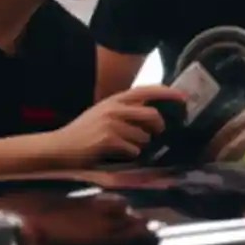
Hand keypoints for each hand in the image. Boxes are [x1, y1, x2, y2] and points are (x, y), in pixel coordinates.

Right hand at [48, 85, 186, 165]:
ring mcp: (111, 123)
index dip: (167, 93)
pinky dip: (129, 154)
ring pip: (144, 136)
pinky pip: (133, 149)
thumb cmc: (84, 132)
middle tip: (157, 134)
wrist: (60, 147)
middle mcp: (114, 108)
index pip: (146, 90)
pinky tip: (117, 154)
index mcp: (114, 100)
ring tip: (125, 147)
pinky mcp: (108, 140)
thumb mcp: (103, 114)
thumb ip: (125, 111)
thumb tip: (153, 114)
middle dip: (159, 128)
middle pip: (152, 115)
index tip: (183, 97)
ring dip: (140, 145)